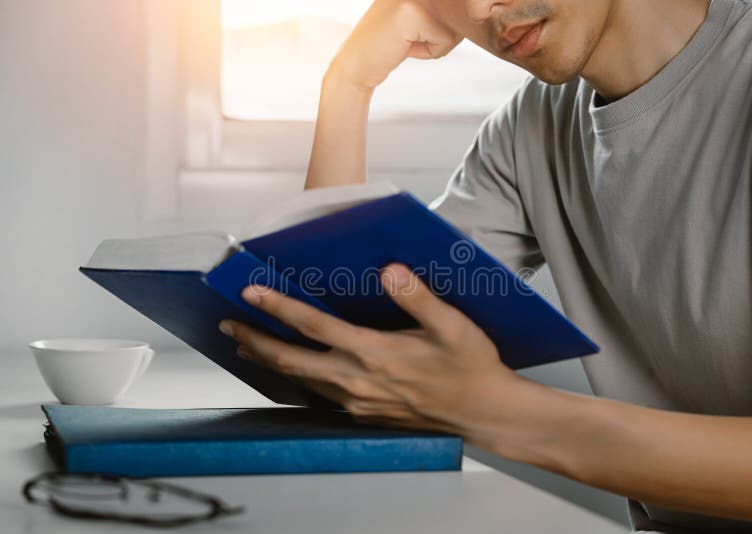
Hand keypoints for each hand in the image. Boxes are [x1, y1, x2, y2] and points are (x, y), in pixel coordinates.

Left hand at [218, 264, 516, 433]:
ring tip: (246, 346)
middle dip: (256, 339)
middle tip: (229, 324)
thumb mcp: (453, 326)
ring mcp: (358, 400)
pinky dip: (295, 380)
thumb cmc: (470, 367)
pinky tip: (290, 372)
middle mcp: (358, 379)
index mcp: (375, 353)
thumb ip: (418, 298)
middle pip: (293, 359)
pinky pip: (319, 394)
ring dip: (270, 361)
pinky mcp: (364, 412)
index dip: (280, 308)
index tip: (251, 293)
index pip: (315, 327)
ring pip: (301, 379)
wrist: (482, 412)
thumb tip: (391, 270)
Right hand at [330, 0, 462, 90]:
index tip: (420, 31)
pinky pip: (444, 41)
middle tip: (411, 37)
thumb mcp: (421, 19)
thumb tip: (484, 10)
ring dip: (436, 44)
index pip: (461, 5)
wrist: (356, 65)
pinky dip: (428, 52)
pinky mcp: (412, 12)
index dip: (450, 25)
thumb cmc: (391, 44)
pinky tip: (403, 47)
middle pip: (461, 15)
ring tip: (407, 40)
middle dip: (443, 35)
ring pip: (455, 28)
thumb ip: (447, 10)